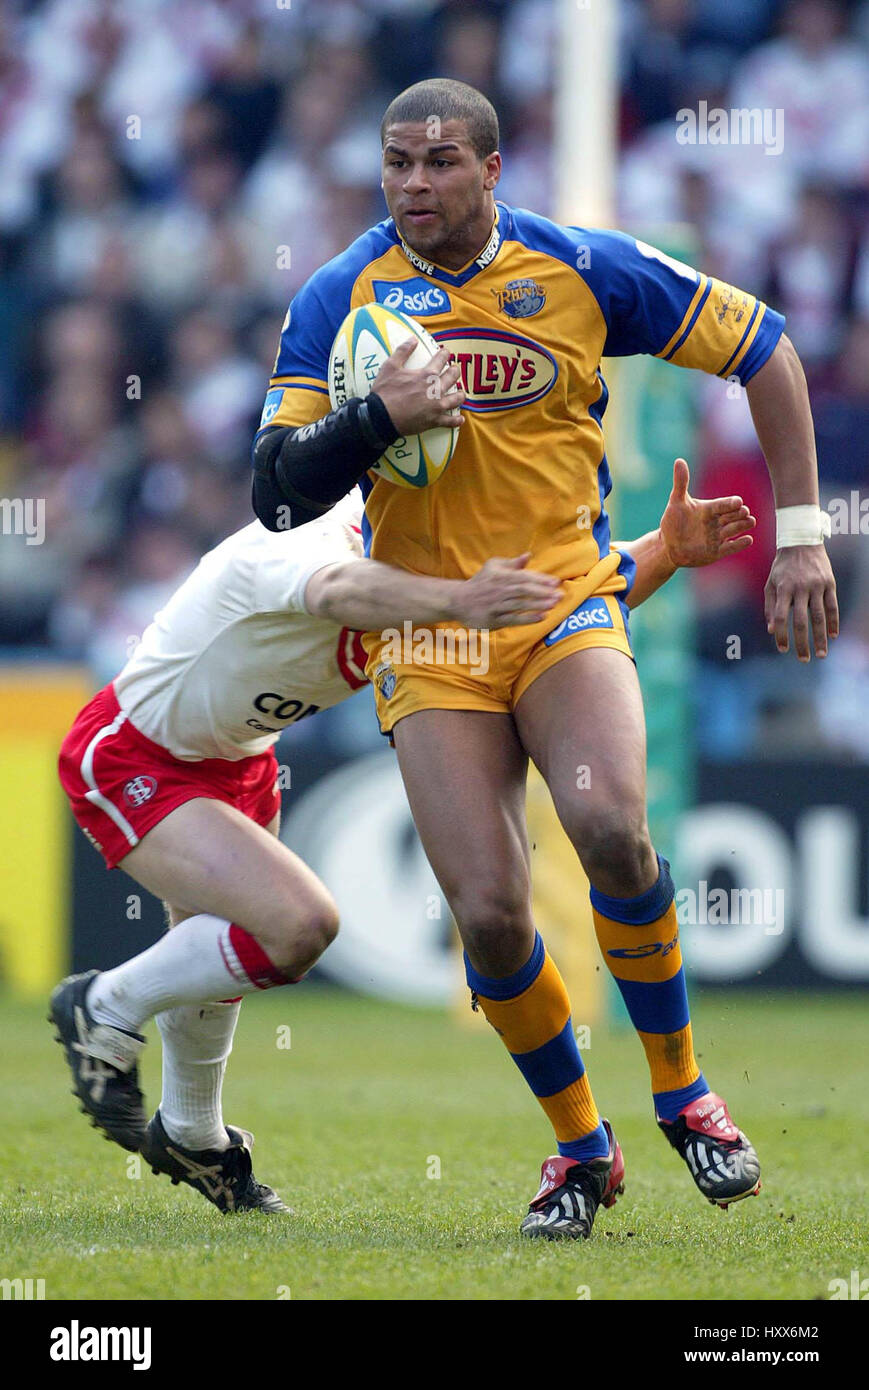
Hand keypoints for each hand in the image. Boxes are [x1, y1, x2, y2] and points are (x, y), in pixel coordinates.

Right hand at [371, 340, 464, 435]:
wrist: (381, 417)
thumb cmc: (385, 392)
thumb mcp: (390, 367)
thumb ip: (403, 351)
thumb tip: (413, 339)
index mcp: (426, 375)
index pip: (441, 359)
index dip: (445, 354)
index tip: (446, 352)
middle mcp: (435, 389)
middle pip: (452, 377)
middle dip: (455, 371)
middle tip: (455, 370)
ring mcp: (436, 406)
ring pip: (456, 399)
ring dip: (460, 395)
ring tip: (461, 393)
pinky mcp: (434, 421)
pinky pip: (449, 422)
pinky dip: (456, 421)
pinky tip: (460, 420)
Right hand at [453, 554, 562, 628]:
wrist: (458, 600)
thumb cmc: (480, 583)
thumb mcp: (493, 567)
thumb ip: (512, 563)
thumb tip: (528, 555)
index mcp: (501, 576)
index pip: (524, 576)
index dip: (541, 579)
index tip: (556, 582)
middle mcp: (500, 590)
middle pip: (524, 590)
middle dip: (543, 592)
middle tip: (560, 595)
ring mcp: (496, 605)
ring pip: (520, 604)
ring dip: (538, 604)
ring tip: (554, 604)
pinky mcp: (493, 619)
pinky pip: (513, 619)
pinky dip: (528, 618)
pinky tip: (542, 617)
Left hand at [660, 457, 755, 567]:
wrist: (669, 545)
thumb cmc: (674, 521)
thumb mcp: (676, 502)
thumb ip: (681, 482)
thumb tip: (679, 460)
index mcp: (710, 509)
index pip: (724, 504)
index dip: (731, 503)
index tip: (738, 501)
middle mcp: (717, 521)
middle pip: (735, 515)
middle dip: (741, 514)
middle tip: (744, 512)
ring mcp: (718, 536)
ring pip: (736, 529)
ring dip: (743, 526)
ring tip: (750, 522)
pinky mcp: (717, 551)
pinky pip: (732, 547)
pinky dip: (740, 544)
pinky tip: (748, 539)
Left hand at [765, 543, 838, 660]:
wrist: (801, 542)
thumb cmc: (782, 567)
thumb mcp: (770, 583)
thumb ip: (769, 606)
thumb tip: (772, 630)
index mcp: (783, 589)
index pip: (781, 617)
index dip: (782, 635)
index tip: (783, 650)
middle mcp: (800, 588)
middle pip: (800, 621)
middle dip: (802, 643)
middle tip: (804, 660)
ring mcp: (816, 585)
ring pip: (819, 616)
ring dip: (820, 638)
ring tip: (821, 654)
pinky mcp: (829, 583)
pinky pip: (832, 606)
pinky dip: (833, 622)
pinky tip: (833, 636)